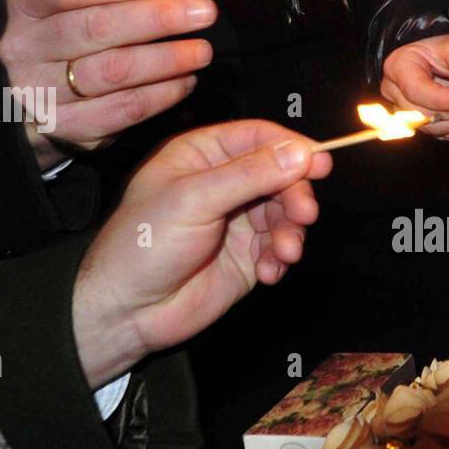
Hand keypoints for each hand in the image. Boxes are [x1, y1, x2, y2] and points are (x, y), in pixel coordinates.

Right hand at [0, 0, 218, 170]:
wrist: (28, 107)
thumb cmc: (65, 46)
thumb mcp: (71, 11)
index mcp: (24, 7)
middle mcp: (25, 48)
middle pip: (96, 28)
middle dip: (157, 18)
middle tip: (203, 13)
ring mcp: (42, 92)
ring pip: (113, 71)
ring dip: (166, 59)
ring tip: (201, 51)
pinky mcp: (67, 128)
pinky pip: (123, 109)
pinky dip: (161, 94)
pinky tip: (185, 81)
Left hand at [72, 120, 332, 386]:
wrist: (128, 311)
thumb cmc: (142, 245)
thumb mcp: (194, 199)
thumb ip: (250, 175)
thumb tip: (300, 153)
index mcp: (202, 155)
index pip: (258, 137)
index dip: (292, 148)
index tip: (320, 162)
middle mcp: (223, 183)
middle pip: (281, 175)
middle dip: (295, 196)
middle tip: (304, 215)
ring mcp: (237, 221)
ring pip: (285, 213)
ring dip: (292, 232)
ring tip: (284, 253)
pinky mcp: (247, 256)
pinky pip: (279, 248)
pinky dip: (281, 259)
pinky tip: (267, 272)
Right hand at [381, 32, 448, 138]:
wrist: (442, 58)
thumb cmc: (445, 49)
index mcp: (399, 67)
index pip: (416, 90)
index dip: (442, 99)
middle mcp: (396, 93)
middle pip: (424, 113)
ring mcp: (406, 112)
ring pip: (434, 127)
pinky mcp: (421, 124)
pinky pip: (441, 134)